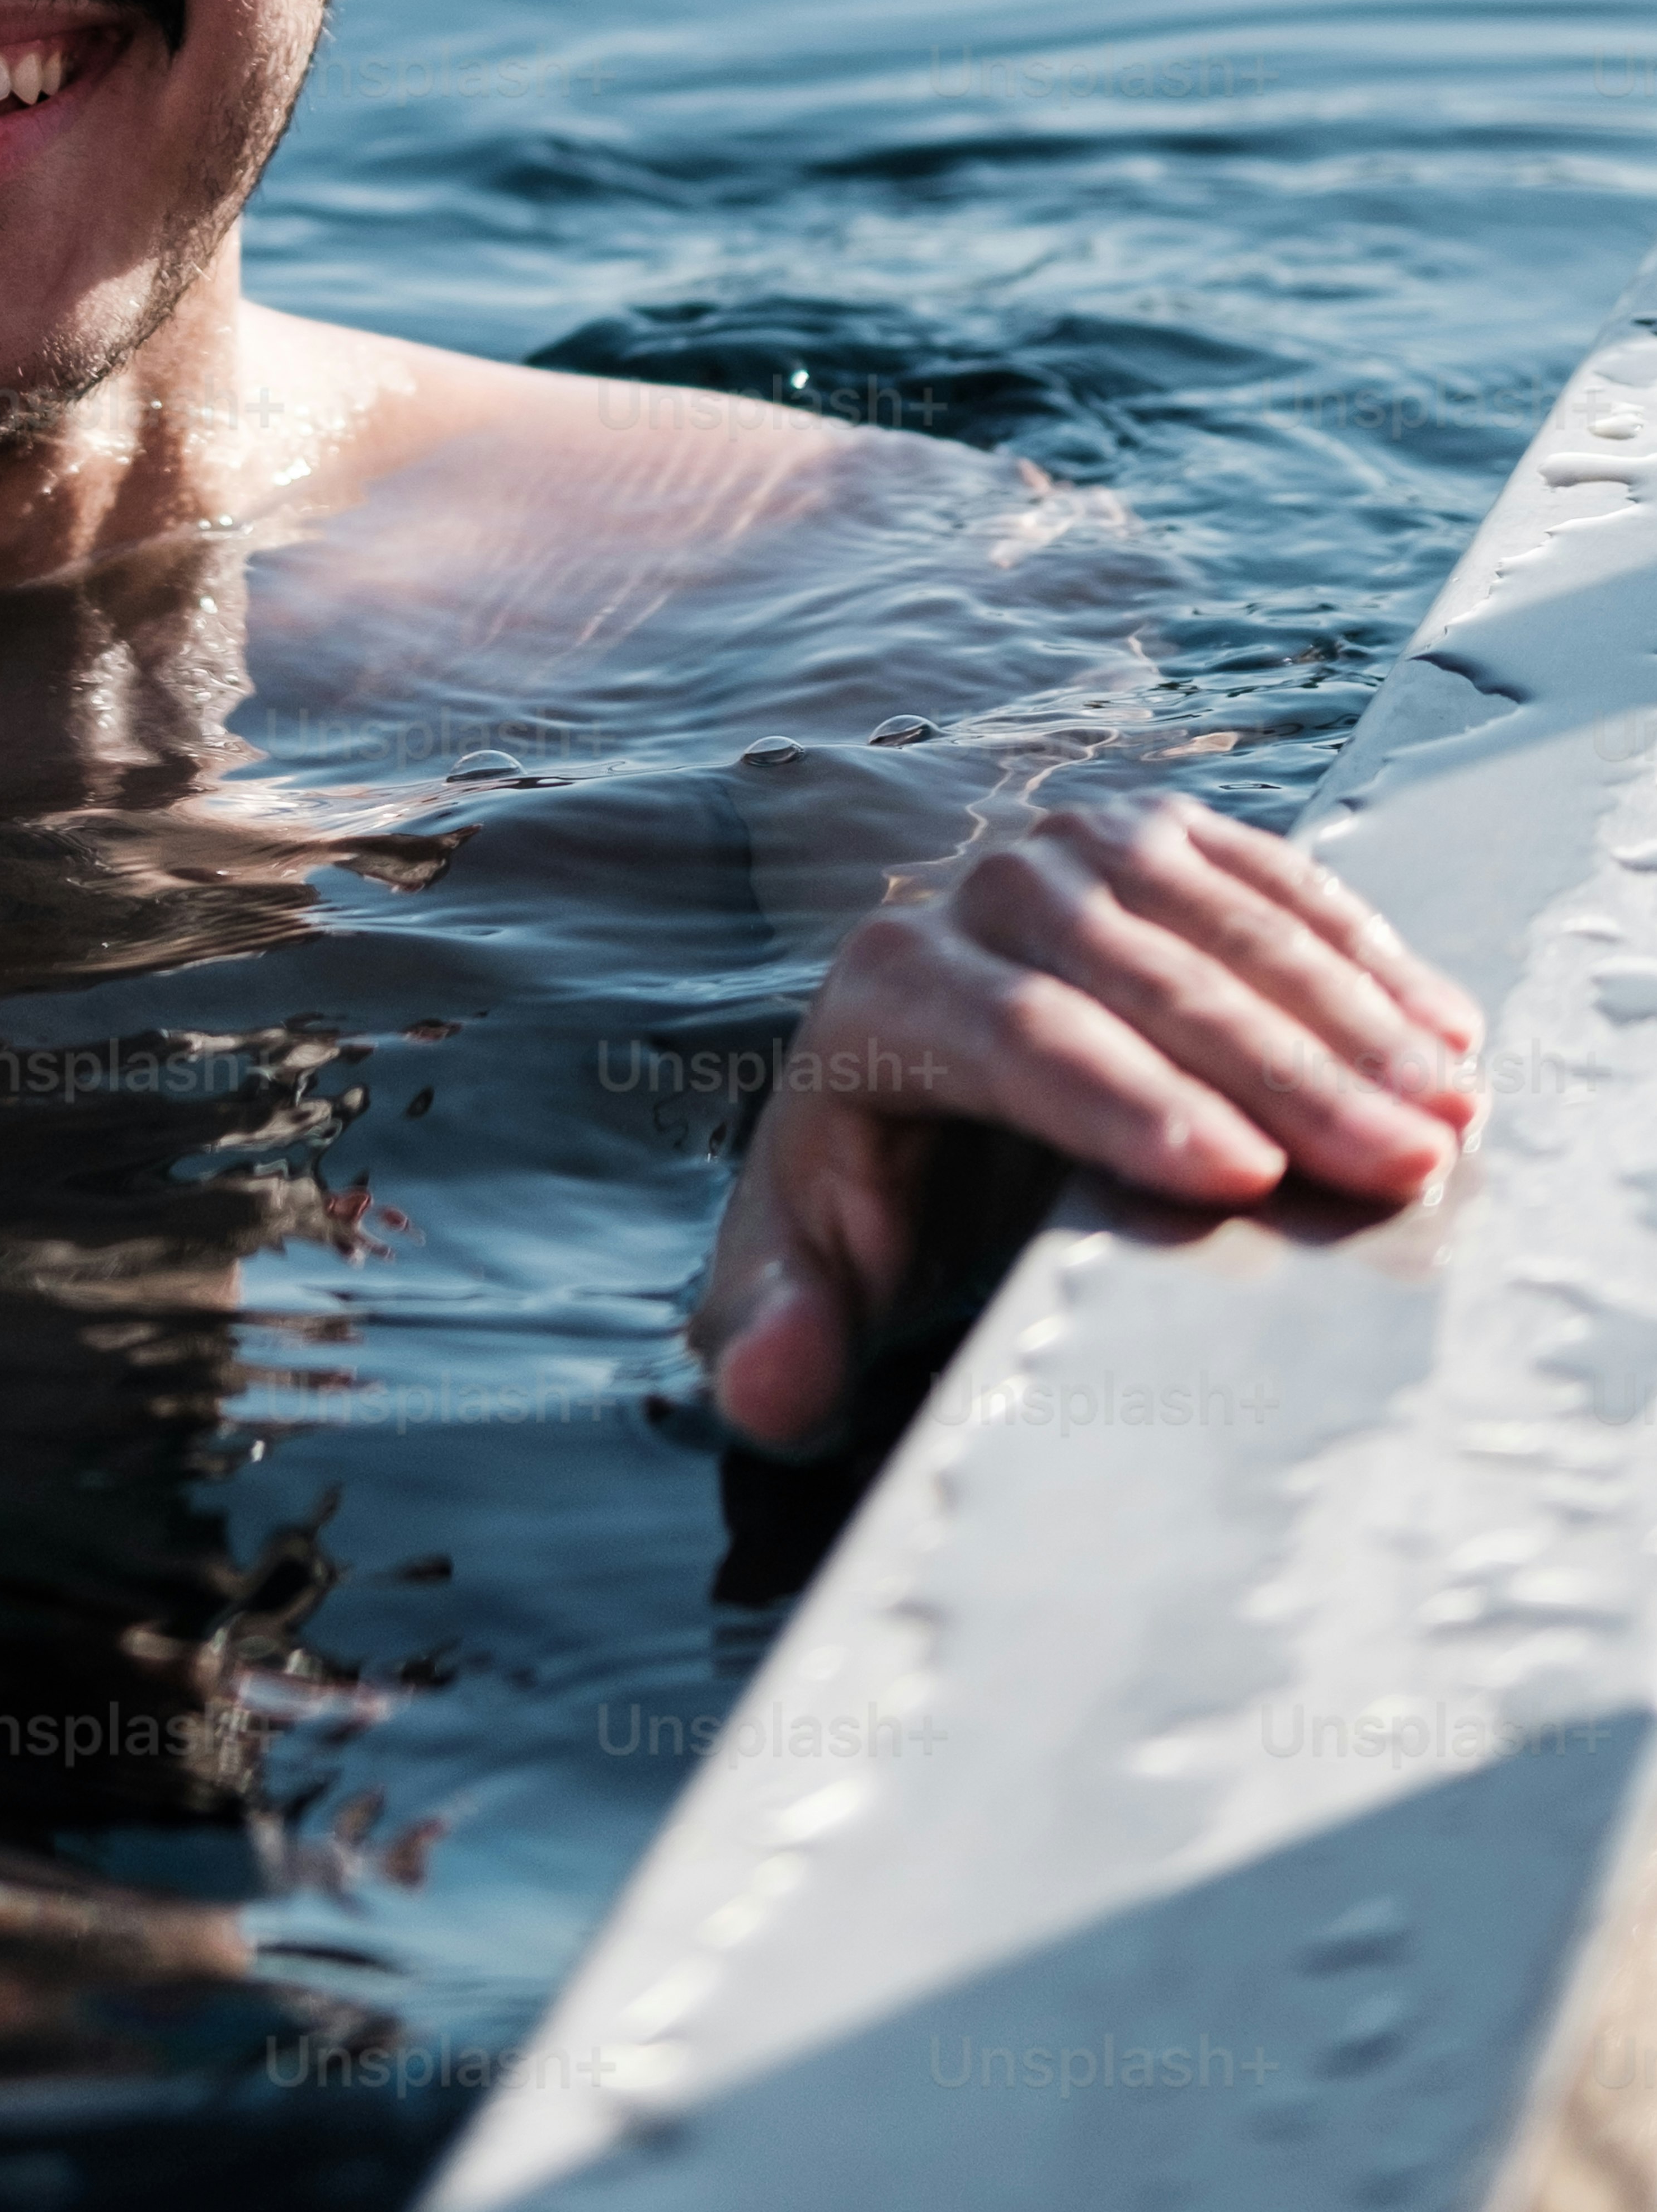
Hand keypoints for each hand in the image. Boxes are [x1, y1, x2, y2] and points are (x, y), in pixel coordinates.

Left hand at [689, 792, 1482, 1453]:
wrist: (909, 1092)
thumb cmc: (868, 1200)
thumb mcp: (799, 1282)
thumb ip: (767, 1338)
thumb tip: (765, 1378)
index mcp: (883, 994)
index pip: (1018, 1039)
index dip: (1132, 1105)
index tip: (1242, 1176)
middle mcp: (973, 895)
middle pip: (1140, 977)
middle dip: (1280, 1074)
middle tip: (1397, 1161)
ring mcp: (1073, 847)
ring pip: (1219, 916)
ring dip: (1346, 1014)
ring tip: (1446, 1110)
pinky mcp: (1157, 832)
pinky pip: (1268, 874)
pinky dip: (1359, 950)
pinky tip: (1439, 1028)